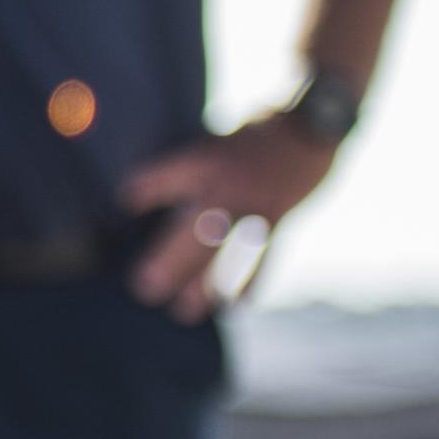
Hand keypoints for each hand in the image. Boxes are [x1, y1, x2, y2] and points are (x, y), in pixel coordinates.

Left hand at [119, 115, 339, 319]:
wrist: (312, 126)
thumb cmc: (254, 136)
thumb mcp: (215, 143)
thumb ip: (189, 175)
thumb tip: (157, 206)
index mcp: (204, 162)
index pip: (167, 176)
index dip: (146, 187)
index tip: (127, 201)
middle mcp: (227, 186)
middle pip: (194, 229)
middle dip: (168, 261)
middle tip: (144, 289)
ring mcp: (255, 204)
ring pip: (227, 251)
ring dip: (205, 283)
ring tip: (183, 312)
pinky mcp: (281, 216)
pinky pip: (265, 255)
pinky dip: (252, 280)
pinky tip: (236, 305)